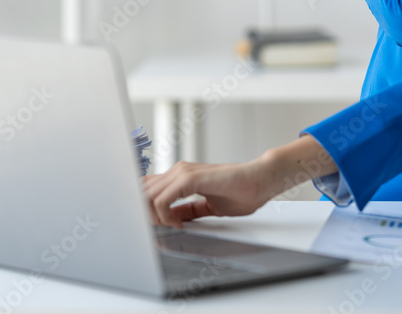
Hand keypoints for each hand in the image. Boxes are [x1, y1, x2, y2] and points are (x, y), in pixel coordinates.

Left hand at [142, 159, 273, 228]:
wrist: (260, 181)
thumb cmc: (241, 191)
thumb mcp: (207, 206)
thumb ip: (187, 210)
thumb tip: (171, 219)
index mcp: (181, 176)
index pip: (147, 189)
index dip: (146, 210)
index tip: (158, 227)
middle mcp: (178, 171)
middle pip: (141, 193)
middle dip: (146, 216)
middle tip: (161, 230)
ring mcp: (183, 173)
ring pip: (147, 196)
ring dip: (154, 217)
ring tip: (172, 228)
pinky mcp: (190, 178)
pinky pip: (162, 200)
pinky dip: (165, 216)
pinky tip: (179, 225)